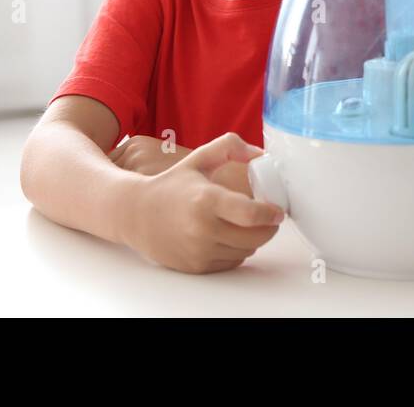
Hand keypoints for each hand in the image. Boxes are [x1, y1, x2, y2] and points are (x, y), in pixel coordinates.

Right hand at [123, 132, 283, 273]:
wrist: (135, 214)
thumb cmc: (171, 185)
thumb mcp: (199, 159)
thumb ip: (230, 147)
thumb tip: (259, 154)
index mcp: (207, 200)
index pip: (251, 215)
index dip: (271, 214)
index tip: (278, 211)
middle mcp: (203, 229)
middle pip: (255, 238)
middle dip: (268, 228)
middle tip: (269, 219)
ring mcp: (199, 251)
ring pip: (245, 252)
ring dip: (253, 240)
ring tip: (247, 225)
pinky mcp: (195, 266)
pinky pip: (230, 263)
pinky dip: (237, 252)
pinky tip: (229, 237)